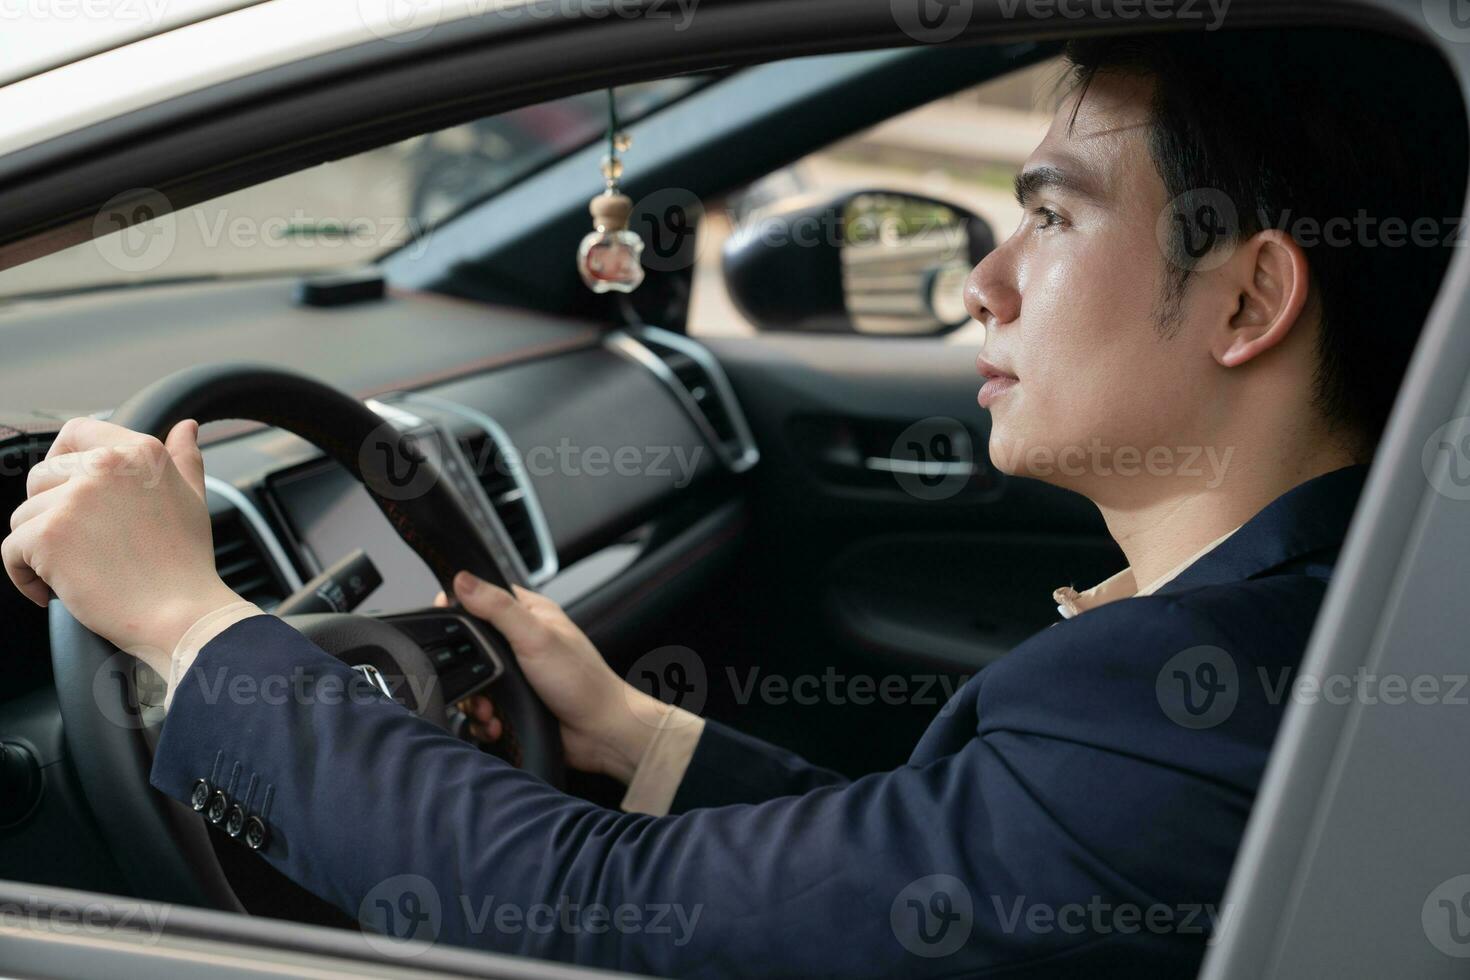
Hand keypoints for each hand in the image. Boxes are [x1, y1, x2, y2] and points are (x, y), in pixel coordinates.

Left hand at [3, 417, 242, 674]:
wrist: (182, 615)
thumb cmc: (187, 564)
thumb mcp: (193, 499)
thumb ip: (184, 459)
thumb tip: (186, 429)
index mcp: (140, 452)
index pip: (77, 432)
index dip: (62, 459)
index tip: (67, 490)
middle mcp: (106, 466)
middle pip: (41, 477)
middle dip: (50, 514)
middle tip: (80, 546)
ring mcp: (75, 499)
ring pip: (24, 516)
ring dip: (39, 549)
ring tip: (72, 573)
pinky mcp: (49, 535)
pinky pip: (12, 550)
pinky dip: (25, 576)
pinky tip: (53, 592)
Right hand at [445, 573, 670, 782]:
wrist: (601, 732)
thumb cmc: (582, 682)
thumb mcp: (536, 637)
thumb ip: (498, 607)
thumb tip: (463, 581)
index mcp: (530, 614)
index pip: (484, 596)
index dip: (460, 607)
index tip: (446, 622)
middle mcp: (522, 641)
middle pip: (472, 643)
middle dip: (466, 666)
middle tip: (476, 678)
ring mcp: (518, 673)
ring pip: (474, 680)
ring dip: (475, 700)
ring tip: (489, 709)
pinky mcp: (515, 702)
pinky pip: (484, 708)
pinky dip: (485, 720)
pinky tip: (497, 724)